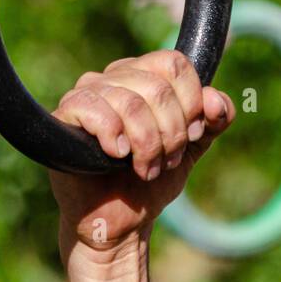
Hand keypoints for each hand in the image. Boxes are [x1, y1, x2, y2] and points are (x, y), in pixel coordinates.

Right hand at [48, 50, 235, 257]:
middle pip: (157, 87)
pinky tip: (117, 155)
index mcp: (146, 74)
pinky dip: (114, 135)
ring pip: (130, 103)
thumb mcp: (193, 147)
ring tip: (145, 168)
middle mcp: (116, 76)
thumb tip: (215, 99)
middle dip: (172, 132)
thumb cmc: (152, 177)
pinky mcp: (66, 114)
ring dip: (147, 144)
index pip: (174, 63)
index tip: (193, 136)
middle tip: (167, 160)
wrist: (120, 218)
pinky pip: (94, 108)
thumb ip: (214, 120)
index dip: (191, 102)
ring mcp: (88, 93)